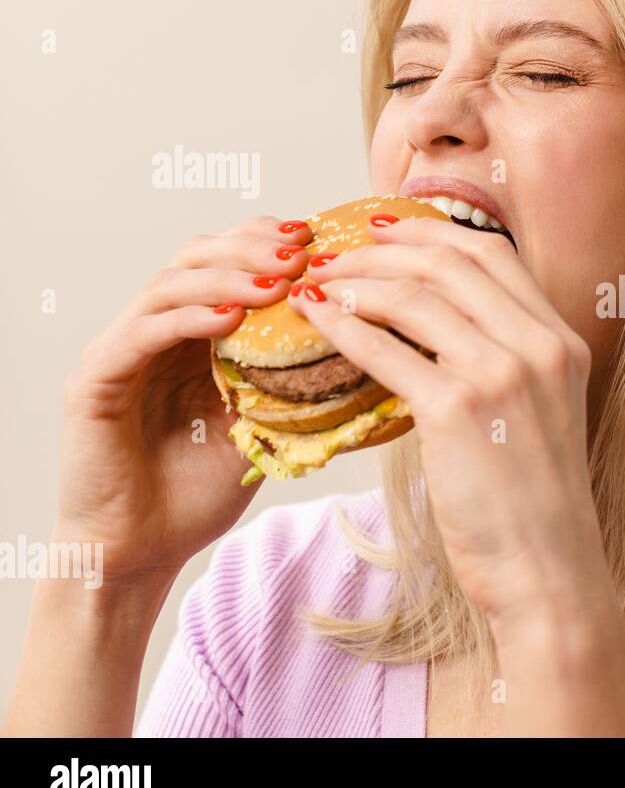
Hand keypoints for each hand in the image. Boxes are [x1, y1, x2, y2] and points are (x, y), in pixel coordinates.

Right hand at [57, 215, 314, 586]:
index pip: (226, 264)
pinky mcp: (94, 381)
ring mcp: (120, 351)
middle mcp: (154, 331)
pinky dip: (186, 319)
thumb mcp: (263, 427)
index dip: (269, 243)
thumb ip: (295, 386)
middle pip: (197, 257)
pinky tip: (229, 320)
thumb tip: (368, 356)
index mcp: (192, 335)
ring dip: (227, 277)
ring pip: (169, 285)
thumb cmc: (198, 490)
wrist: (139, 549)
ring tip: (277, 280)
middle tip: (301, 249)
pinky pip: (140, 333)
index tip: (319, 238)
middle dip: (252, 246)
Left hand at [292, 215, 613, 632]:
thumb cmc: (535, 504)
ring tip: (318, 283)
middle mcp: (538, 347)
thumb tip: (438, 330)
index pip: (494, 254)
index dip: (433, 232)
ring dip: (355, 281)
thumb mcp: (540, 415)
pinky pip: (386, 349)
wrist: (548, 570)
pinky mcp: (457, 410)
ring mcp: (501, 374)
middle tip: (337, 250)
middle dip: (384, 247)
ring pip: (414, 296)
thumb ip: (507, 364)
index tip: (387, 230)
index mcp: (561, 342)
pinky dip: (343, 327)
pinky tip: (316, 320)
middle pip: (450, 262)